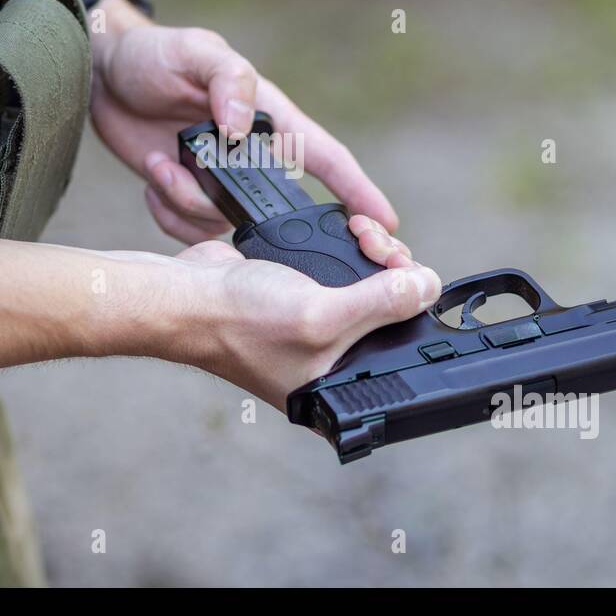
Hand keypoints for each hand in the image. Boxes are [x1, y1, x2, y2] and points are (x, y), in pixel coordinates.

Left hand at [89, 15, 399, 243]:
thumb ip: (226, 81)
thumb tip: (242, 126)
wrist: (100, 76)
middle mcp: (251, 156)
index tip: (386, 224)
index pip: (326, 158)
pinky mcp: (187, 196)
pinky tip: (153, 176)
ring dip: (188, 202)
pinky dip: (166, 210)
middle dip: (264, 224)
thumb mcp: (194, 51)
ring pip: (225, 224)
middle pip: (277, 207)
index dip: (359, 191)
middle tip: (233, 216)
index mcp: (268, 119)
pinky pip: (189, 229)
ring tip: (162, 164)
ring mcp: (220, 181)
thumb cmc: (154, 54)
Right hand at [171, 216, 440, 410]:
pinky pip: (348, 266)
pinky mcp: (307, 292)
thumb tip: (428, 287)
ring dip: (378, 249)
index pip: (405, 348)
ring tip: (362, 232)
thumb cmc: (240, 324)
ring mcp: (320, 324)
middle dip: (396, 269)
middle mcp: (336, 359)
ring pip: (375, 281)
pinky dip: (354, 243)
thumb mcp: (322, 317)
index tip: (408, 278)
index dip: (418, 309)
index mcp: (343, 386)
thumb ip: (381, 305)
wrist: (188, 295)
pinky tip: (351, 229)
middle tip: (377, 247)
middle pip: (395, 309)